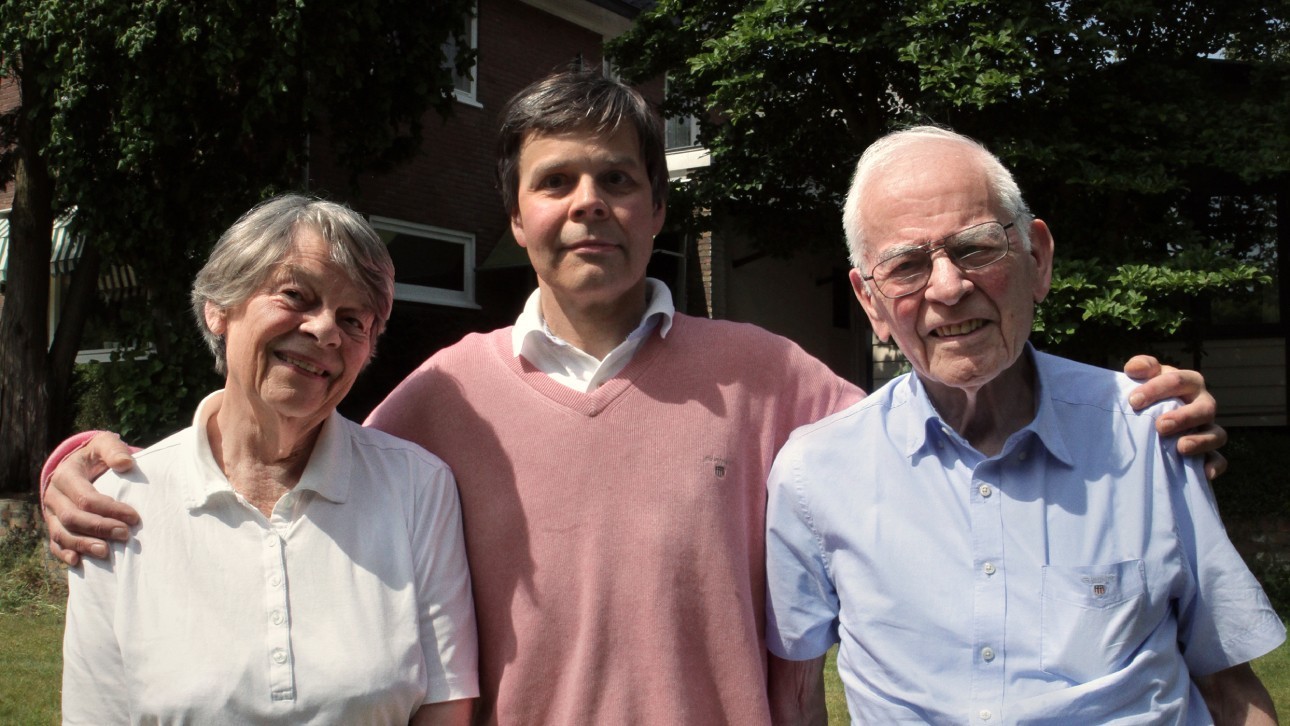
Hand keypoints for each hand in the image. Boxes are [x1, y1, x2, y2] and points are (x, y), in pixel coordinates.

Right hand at [43, 432, 139, 565]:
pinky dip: (64, 553)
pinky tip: (78, 562)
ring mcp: (51, 513)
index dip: (110, 509)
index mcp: (65, 476)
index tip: (134, 517)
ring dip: (83, 544)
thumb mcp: (104, 444)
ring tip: (105, 553)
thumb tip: (125, 463)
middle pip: (72, 517)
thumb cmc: (96, 455)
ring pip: (61, 533)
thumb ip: (114, 450)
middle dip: (99, 528)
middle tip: (125, 535)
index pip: (86, 498)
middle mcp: (53, 496)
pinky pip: (54, 543)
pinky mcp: (53, 525)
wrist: (77, 464)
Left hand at [1123, 355, 1226, 479]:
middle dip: (1184, 417)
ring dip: (1201, 441)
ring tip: (1181, 447)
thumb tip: (1134, 368)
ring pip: (1217, 434)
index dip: (1156, 389)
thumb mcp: (1145, 378)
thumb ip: (1142, 367)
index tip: (1133, 401)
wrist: (1149, 419)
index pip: (1178, 380)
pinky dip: (1215, 465)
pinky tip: (1204, 472)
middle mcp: (1203, 405)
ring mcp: (1207, 429)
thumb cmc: (1148, 395)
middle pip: (1204, 408)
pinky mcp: (1208, 453)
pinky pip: (1219, 460)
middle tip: (1160, 426)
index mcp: (1188, 383)